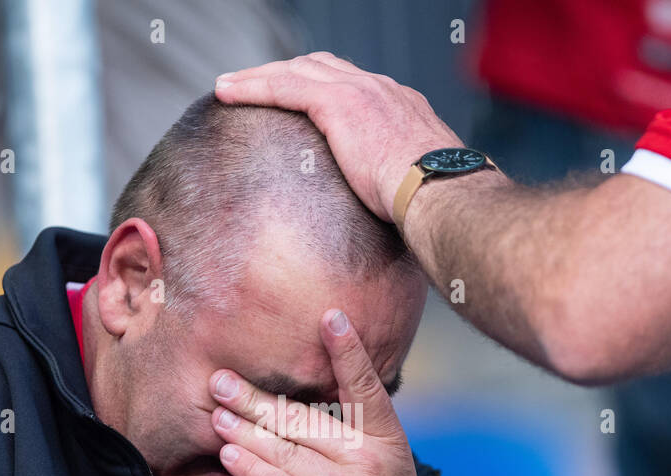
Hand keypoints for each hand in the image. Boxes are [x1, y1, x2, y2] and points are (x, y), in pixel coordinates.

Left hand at [209, 308, 442, 475]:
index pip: (366, 389)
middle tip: (221, 377)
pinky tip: (227, 454)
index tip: (330, 316)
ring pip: (284, 450)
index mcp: (388, 444)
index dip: (348, 352)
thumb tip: (300, 414)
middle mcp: (369, 461)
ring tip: (215, 411)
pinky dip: (248, 468)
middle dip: (257, 398)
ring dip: (243, 429)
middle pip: (304, 419)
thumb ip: (353, 445)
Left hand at [215, 52, 461, 223]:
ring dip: (258, 76)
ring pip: (296, 70)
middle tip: (252, 84)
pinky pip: (284, 86)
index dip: (320, 85)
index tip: (299, 97)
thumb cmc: (438, 204)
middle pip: (320, 67)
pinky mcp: (339, 103)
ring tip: (228, 86)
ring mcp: (361, 91)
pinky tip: (227, 91)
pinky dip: (253, 86)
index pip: (353, 84)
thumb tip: (396, 213)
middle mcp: (381, 89)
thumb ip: (401, 185)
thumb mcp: (418, 187)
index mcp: (402, 105)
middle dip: (285, 72)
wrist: (443, 193)